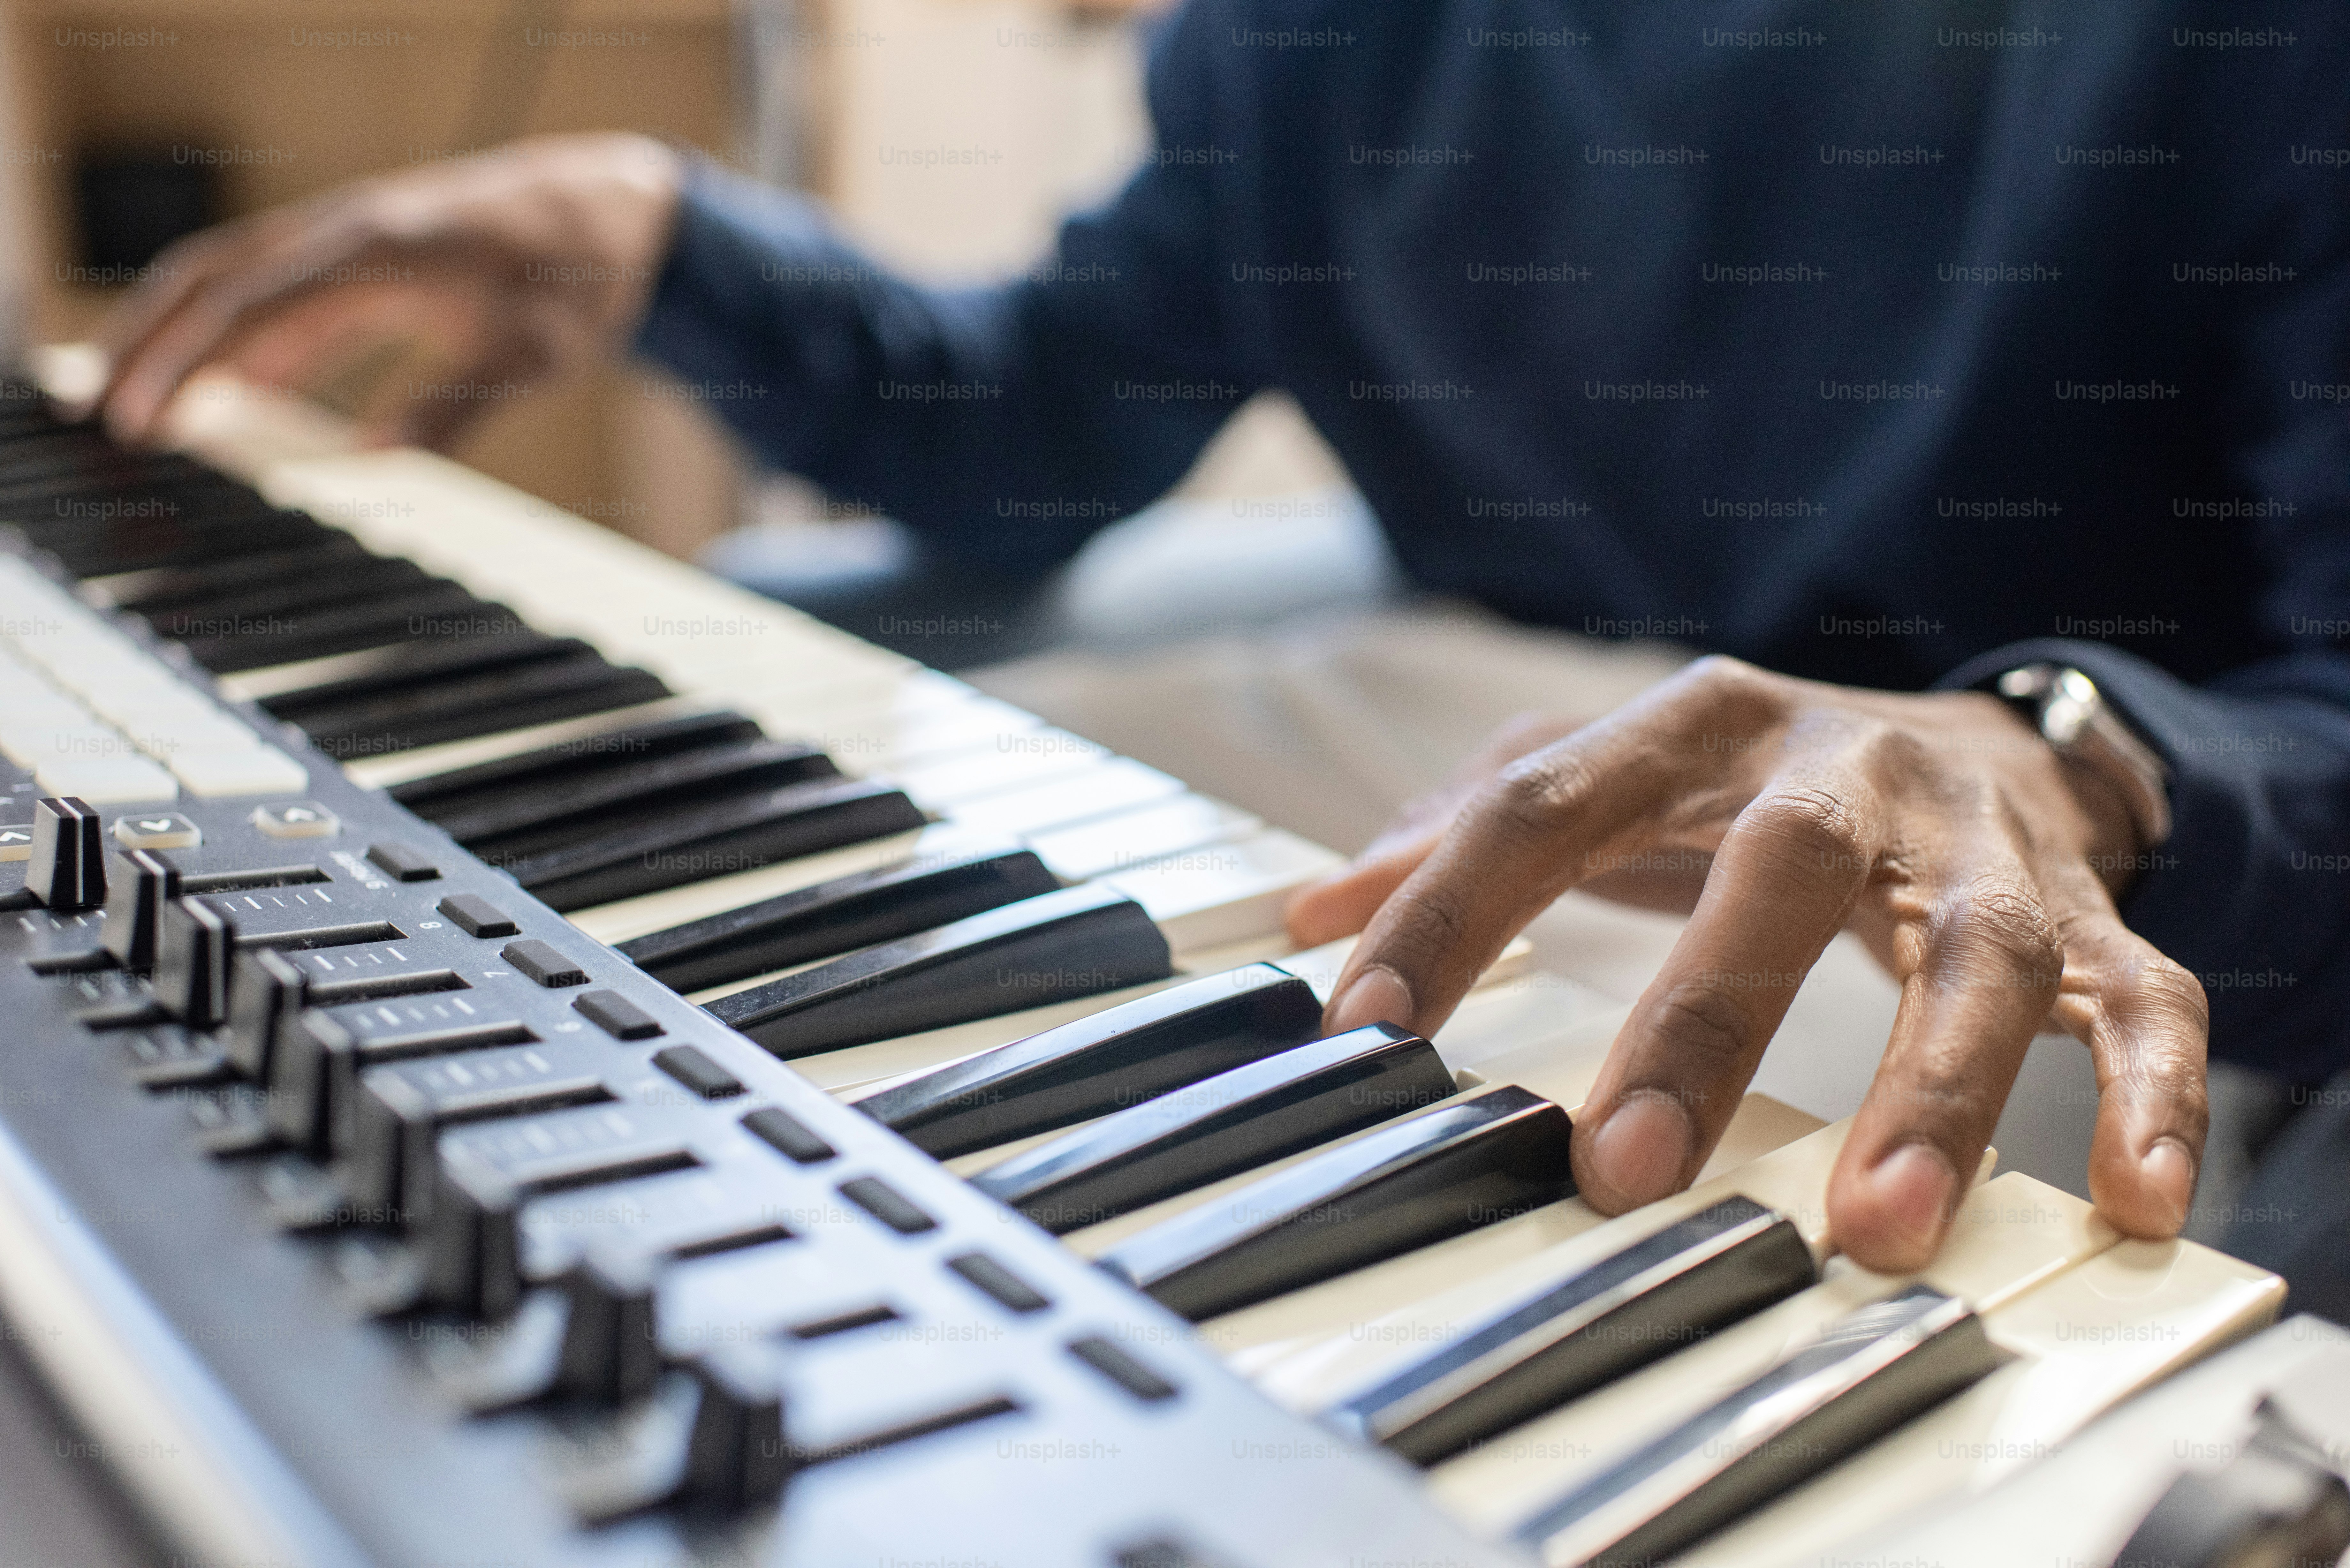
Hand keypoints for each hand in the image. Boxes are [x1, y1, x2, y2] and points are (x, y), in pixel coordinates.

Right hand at [84, 132, 682, 449]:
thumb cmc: (573, 281)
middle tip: (107, 417)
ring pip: (240, 285)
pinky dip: (254, 342)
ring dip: (189, 341)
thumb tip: (375, 461)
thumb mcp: (527, 357)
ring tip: (148, 410)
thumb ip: (453, 409)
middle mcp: (345, 235)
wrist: (609, 212)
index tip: (141, 417)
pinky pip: (290, 298)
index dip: (184, 362)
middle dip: (151, 344)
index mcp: (371, 253)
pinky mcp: (368, 261)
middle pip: (212, 281)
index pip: (245, 306)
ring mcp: (352, 244)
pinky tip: (239, 392)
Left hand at [1287, 655, 2206, 1271]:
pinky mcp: (2093, 911)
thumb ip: (1471, 829)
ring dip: (1933, 1089)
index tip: (1369, 1032)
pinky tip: (2137, 1196)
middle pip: (1777, 871)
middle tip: (1625, 1172)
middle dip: (1701, 1022)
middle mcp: (1848, 766)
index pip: (1547, 803)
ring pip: (1978, 953)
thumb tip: (1313, 912)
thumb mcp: (1616, 770)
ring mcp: (1983, 841)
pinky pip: (2144, 1001)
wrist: (1982, 731)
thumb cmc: (1762, 775)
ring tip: (1878, 1222)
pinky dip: (2151, 1095)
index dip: (1449, 911)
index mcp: (1702, 720)